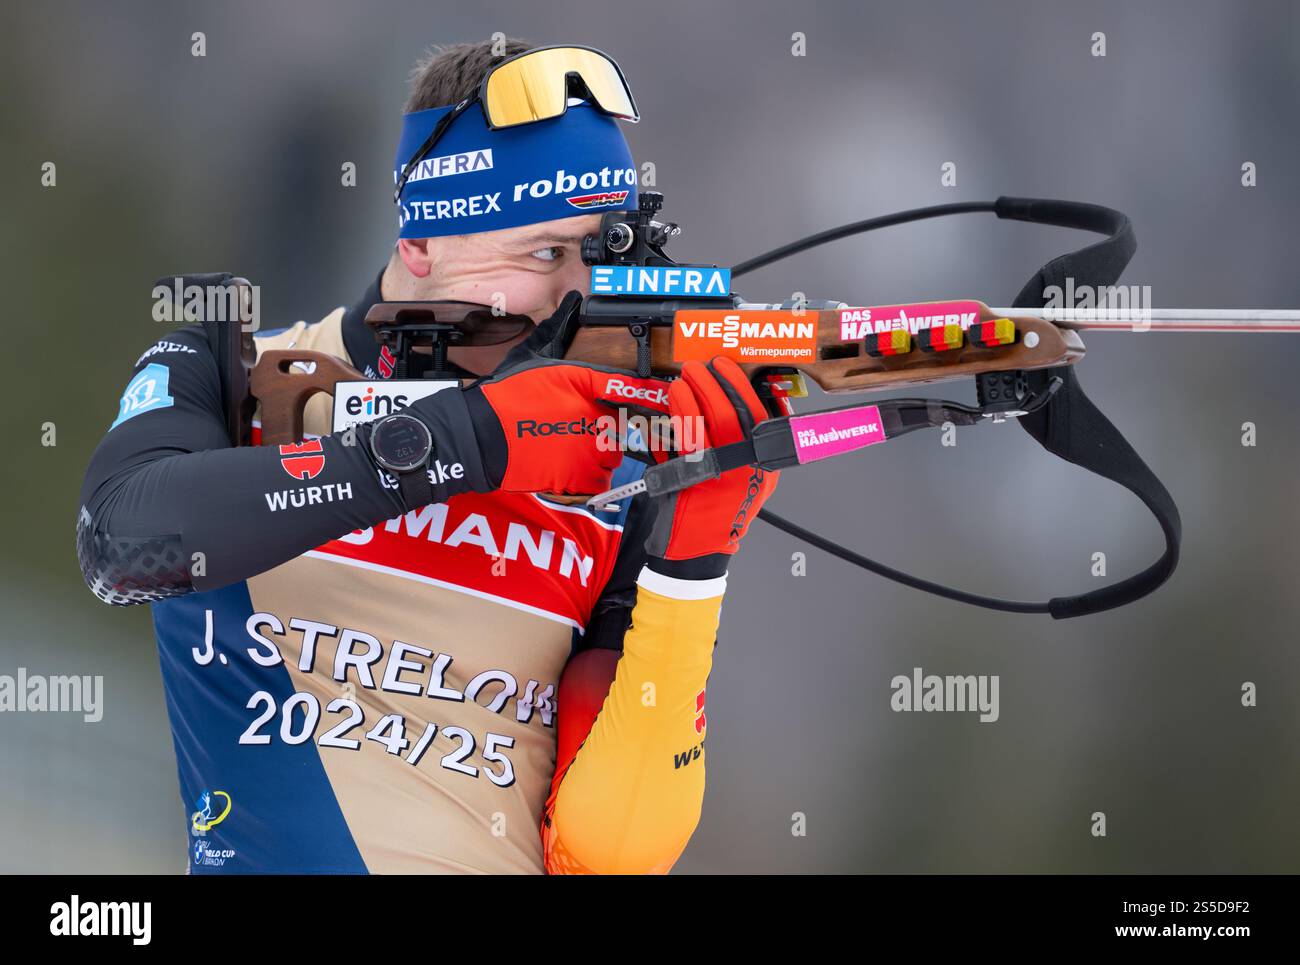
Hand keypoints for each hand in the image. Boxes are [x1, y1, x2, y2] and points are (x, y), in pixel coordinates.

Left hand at [645, 357, 779, 577]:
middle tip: (699, 365)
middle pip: (734, 414)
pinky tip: (674, 399)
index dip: (740, 385)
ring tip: (684, 378)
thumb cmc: (717, 511)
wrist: (697, 551)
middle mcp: (749, 471)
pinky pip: (687, 438)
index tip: (724, 366)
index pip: (760, 415)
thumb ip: (746, 444)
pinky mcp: (696, 482)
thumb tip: (732, 398)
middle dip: (715, 382)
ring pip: (711, 422)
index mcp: (766, 466)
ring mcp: (723, 477)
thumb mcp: (747, 480)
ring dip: (695, 392)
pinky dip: (680, 413)